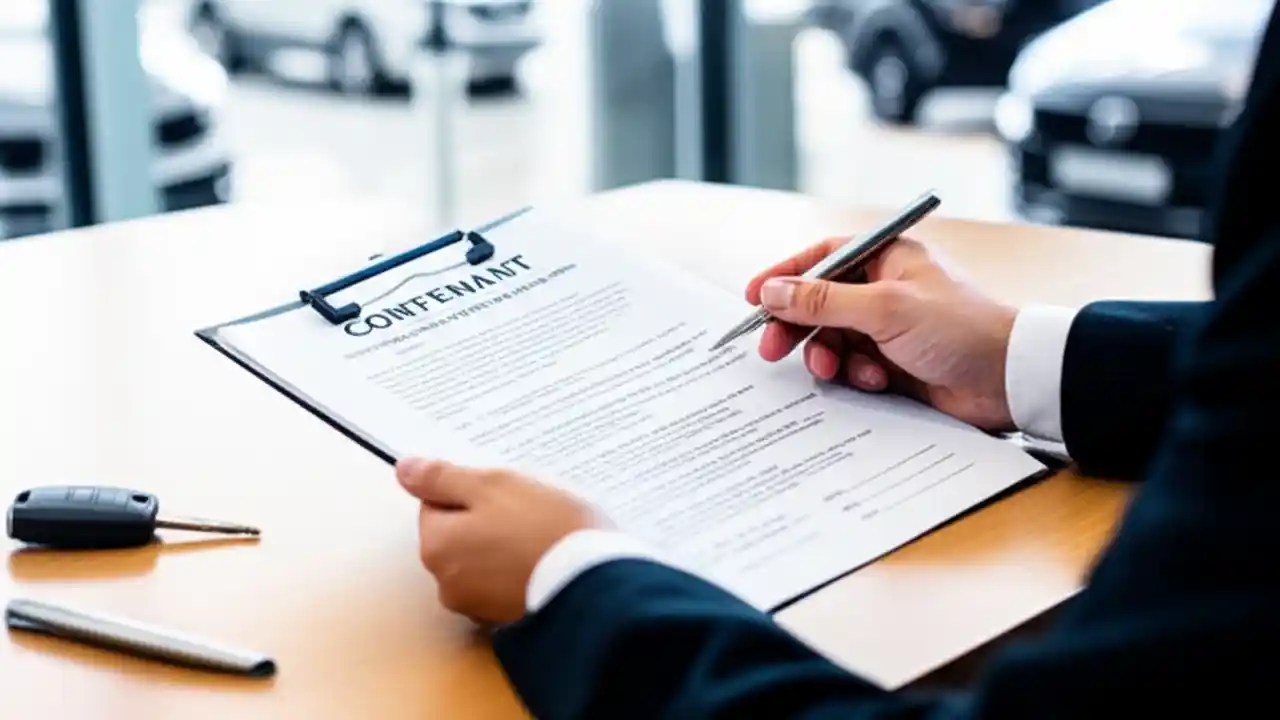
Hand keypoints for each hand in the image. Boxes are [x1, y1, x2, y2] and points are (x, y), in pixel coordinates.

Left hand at [395, 458, 604, 623]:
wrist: (593, 581)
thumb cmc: (545, 527)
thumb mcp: (492, 485)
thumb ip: (443, 477)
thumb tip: (404, 469)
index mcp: (437, 546)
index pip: (436, 504)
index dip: (471, 492)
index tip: (502, 492)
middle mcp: (447, 582)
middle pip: (457, 535)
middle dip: (485, 520)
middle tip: (525, 510)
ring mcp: (477, 605)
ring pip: (481, 559)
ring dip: (503, 546)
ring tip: (540, 535)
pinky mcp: (506, 618)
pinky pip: (503, 583)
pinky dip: (517, 570)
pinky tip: (543, 559)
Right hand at [746, 236, 1016, 429]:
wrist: (1010, 379)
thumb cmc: (961, 328)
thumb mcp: (884, 309)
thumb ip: (823, 301)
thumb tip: (772, 291)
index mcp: (887, 258)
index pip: (821, 258)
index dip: (785, 276)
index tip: (753, 298)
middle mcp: (885, 289)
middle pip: (819, 304)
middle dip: (797, 327)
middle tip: (772, 349)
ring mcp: (888, 328)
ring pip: (832, 339)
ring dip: (829, 356)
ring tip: (835, 369)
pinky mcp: (893, 363)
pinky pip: (853, 367)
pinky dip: (856, 376)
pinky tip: (876, 381)